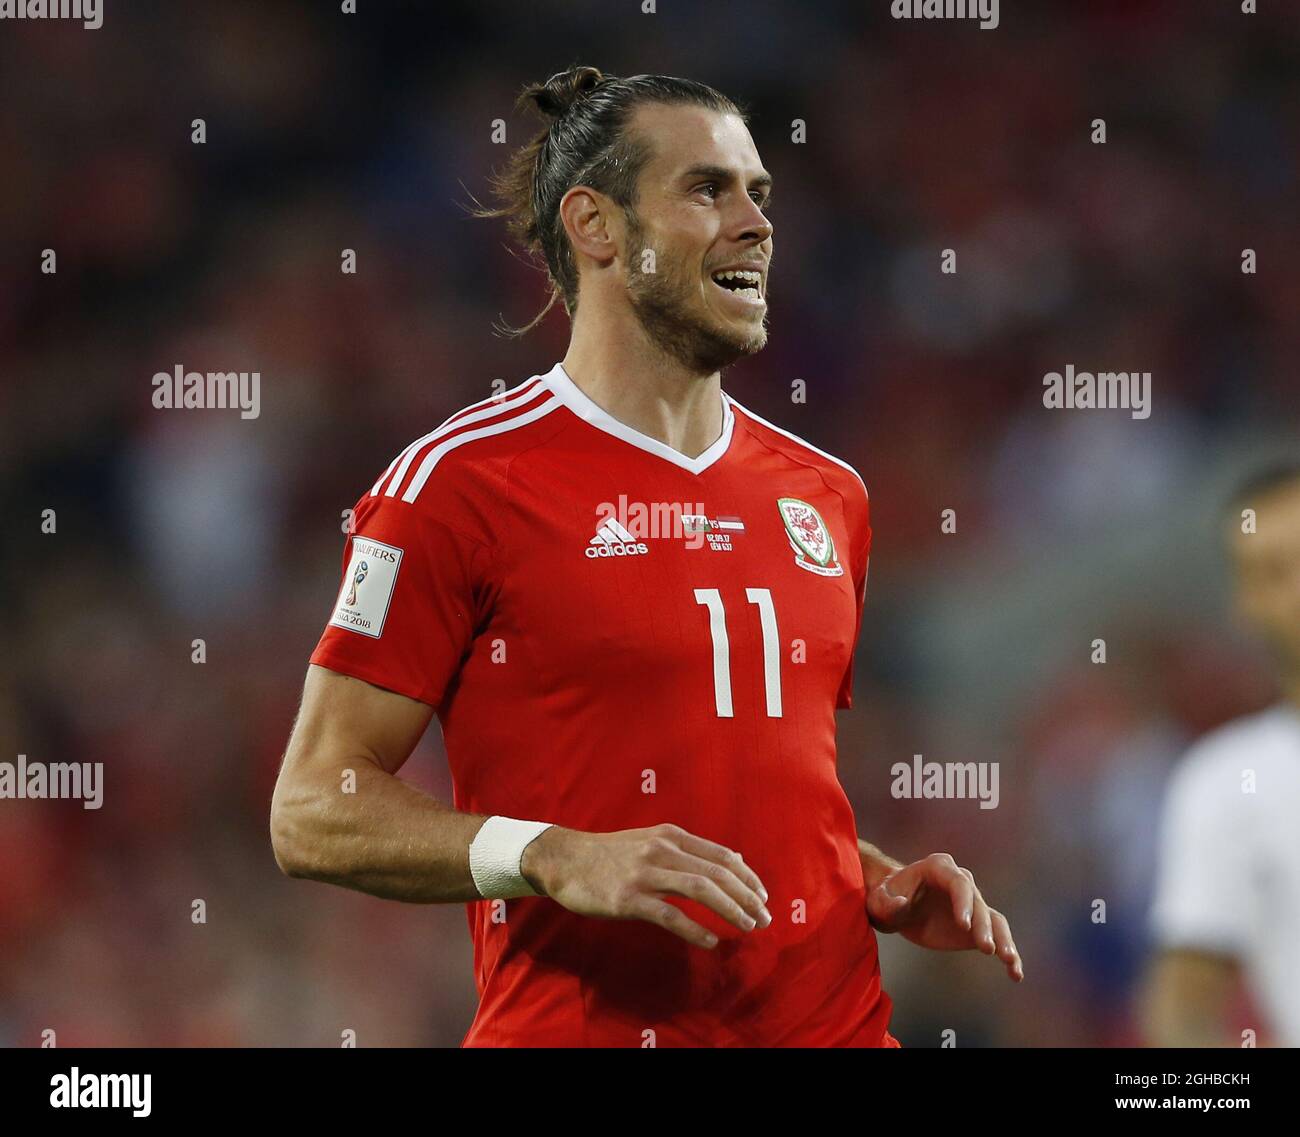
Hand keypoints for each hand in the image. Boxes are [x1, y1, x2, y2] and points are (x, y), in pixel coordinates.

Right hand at [520, 823, 771, 948]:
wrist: (564, 859)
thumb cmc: (610, 854)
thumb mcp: (652, 840)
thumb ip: (689, 850)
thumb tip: (735, 861)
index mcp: (671, 836)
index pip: (722, 856)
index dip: (748, 878)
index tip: (764, 897)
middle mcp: (662, 850)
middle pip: (717, 873)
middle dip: (747, 897)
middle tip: (765, 919)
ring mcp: (644, 874)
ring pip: (700, 889)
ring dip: (730, 909)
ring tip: (748, 927)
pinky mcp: (628, 899)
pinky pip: (669, 914)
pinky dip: (695, 929)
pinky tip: (710, 942)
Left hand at [866, 852, 1022, 980]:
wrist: (894, 905)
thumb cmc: (884, 898)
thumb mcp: (879, 901)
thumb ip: (887, 903)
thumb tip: (902, 904)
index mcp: (938, 868)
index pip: (958, 883)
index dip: (964, 903)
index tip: (964, 926)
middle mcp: (961, 881)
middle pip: (978, 903)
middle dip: (983, 925)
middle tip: (986, 948)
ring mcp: (971, 903)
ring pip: (993, 919)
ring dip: (1003, 939)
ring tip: (1008, 961)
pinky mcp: (976, 925)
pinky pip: (997, 935)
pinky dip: (1008, 952)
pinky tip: (1015, 974)